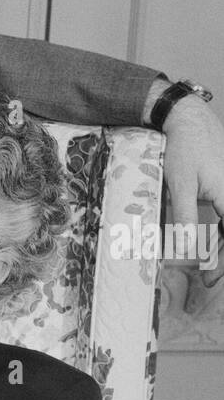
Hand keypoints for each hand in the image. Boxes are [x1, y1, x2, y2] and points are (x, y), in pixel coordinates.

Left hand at [161, 96, 223, 286]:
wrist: (188, 118)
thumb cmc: (184, 148)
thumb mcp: (180, 185)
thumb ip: (184, 216)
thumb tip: (185, 249)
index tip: (213, 277)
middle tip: (209, 281)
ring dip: (222, 246)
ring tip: (207, 270)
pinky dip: (221, 230)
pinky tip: (210, 244)